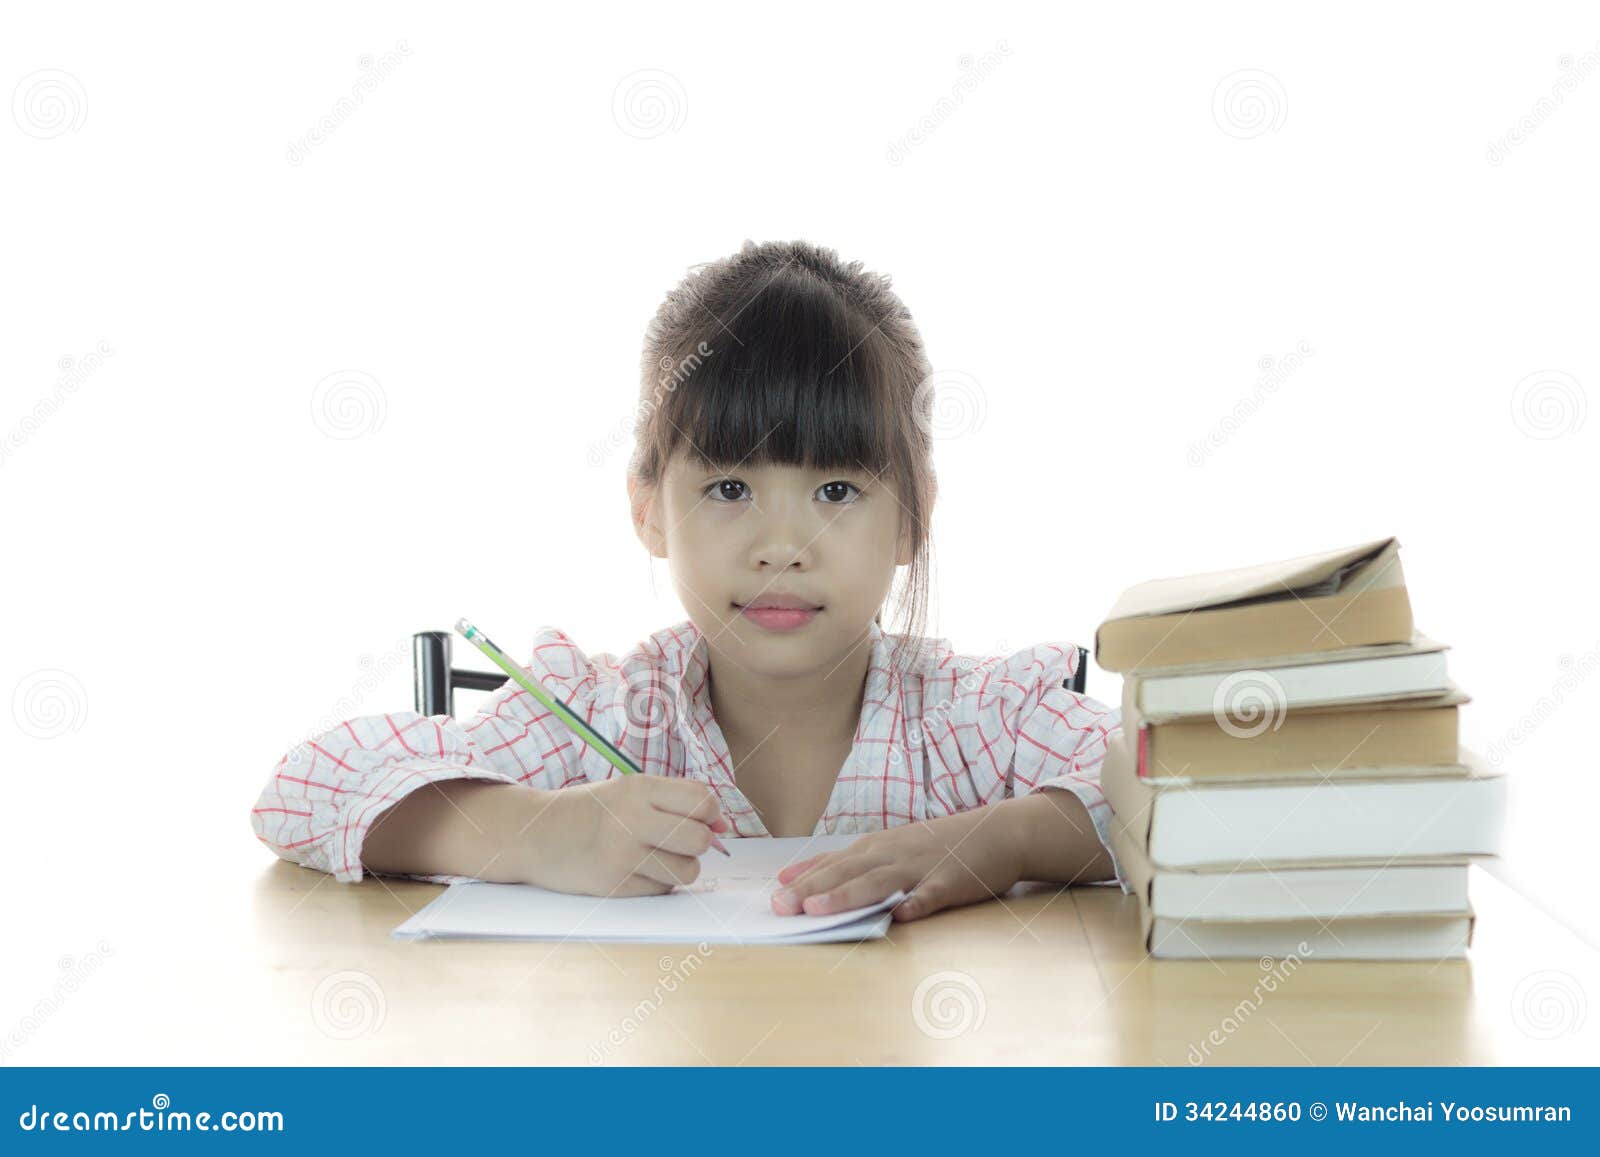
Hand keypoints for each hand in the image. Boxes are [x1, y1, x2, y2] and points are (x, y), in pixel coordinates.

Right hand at [518, 776, 729, 897]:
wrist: (536, 834)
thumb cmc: (591, 811)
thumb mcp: (629, 790)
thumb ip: (675, 801)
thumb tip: (723, 826)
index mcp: (638, 789)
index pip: (703, 801)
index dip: (709, 813)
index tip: (697, 818)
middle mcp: (632, 820)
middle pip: (700, 840)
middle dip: (698, 844)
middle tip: (677, 841)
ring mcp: (623, 856)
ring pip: (688, 871)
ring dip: (680, 867)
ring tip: (657, 857)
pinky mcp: (616, 887)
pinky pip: (663, 890)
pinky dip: (657, 882)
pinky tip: (635, 870)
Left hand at [769, 807, 1024, 922]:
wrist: (995, 832)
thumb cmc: (937, 844)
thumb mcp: (890, 847)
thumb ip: (848, 863)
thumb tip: (797, 878)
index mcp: (877, 848)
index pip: (833, 863)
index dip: (803, 879)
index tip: (773, 894)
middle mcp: (892, 854)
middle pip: (847, 872)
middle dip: (812, 890)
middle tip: (781, 907)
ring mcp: (920, 867)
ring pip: (879, 882)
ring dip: (847, 896)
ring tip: (819, 910)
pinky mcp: (950, 882)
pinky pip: (931, 895)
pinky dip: (916, 903)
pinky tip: (901, 915)